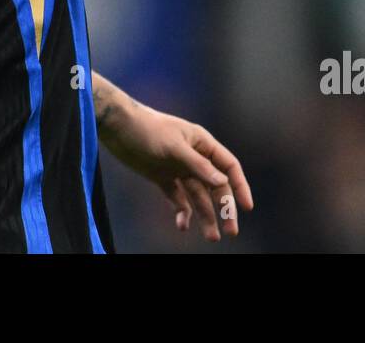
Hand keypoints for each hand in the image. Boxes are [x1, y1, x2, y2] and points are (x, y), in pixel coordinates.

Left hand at [101, 101, 253, 240]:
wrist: (117, 126)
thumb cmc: (147, 129)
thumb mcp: (173, 146)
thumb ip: (197, 165)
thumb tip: (222, 181)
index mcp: (202, 143)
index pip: (229, 166)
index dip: (240, 186)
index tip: (247, 207)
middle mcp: (194, 157)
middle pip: (216, 186)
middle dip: (224, 208)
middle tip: (230, 231)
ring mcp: (178, 169)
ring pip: (198, 196)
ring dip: (206, 216)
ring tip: (212, 237)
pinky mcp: (162, 177)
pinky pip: (177, 199)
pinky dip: (182, 212)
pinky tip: (183, 226)